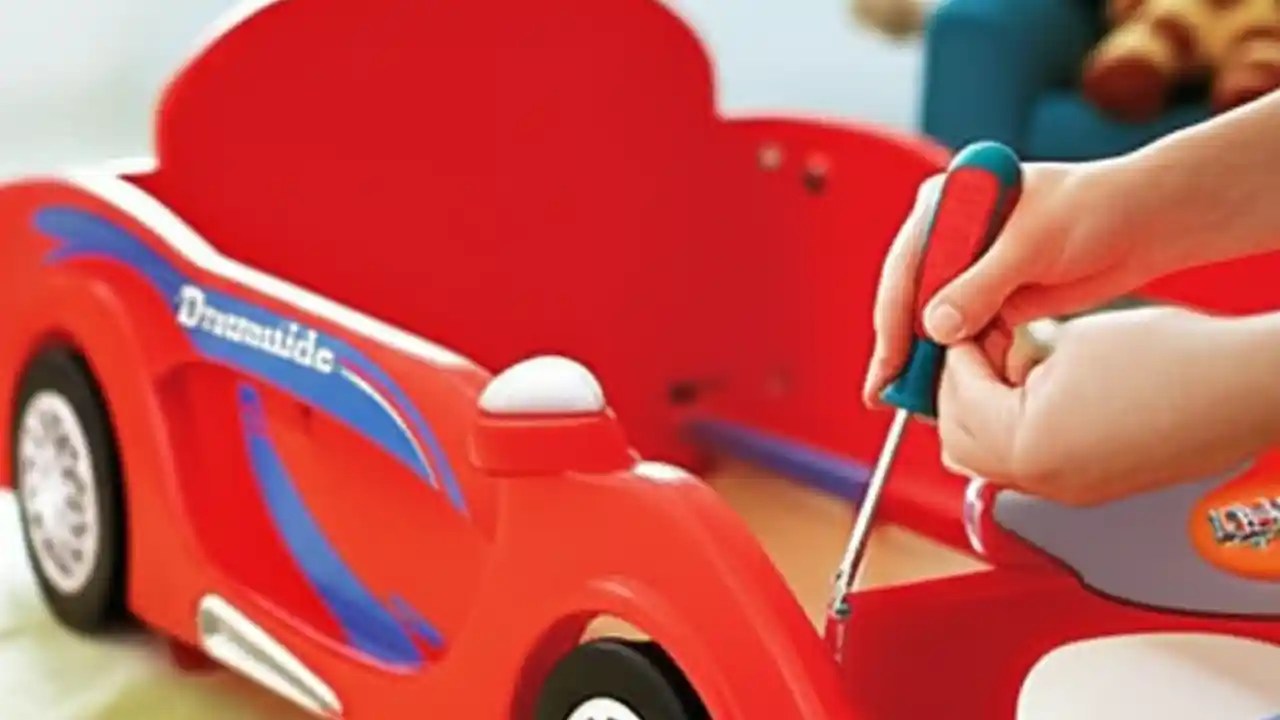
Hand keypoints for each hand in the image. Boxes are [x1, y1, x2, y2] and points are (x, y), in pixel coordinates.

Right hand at [864, 159, 1151, 405]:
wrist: (1148, 222)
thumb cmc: (1095, 208)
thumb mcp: (1031, 246)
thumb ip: (979, 285)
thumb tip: (934, 326)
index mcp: (950, 203)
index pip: (907, 265)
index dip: (894, 317)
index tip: (891, 361)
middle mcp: (953, 234)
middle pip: (913, 297)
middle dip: (906, 346)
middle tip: (892, 391)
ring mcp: (973, 267)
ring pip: (938, 321)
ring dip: (935, 358)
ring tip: (924, 397)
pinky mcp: (996, 295)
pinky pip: (968, 334)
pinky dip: (968, 360)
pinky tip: (964, 383)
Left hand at [937, 307, 1279, 505]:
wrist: (1241, 387)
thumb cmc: (1172, 358)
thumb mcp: (1068, 339)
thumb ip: (1007, 354)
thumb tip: (982, 358)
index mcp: (1026, 445)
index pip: (958, 397)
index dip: (957, 353)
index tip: (964, 327)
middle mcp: (1042, 481)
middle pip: (958, 441)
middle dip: (959, 390)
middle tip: (976, 348)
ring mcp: (1068, 491)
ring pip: (987, 460)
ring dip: (983, 413)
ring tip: (1009, 366)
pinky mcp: (1091, 489)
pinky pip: (1027, 466)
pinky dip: (1015, 431)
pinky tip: (1039, 389)